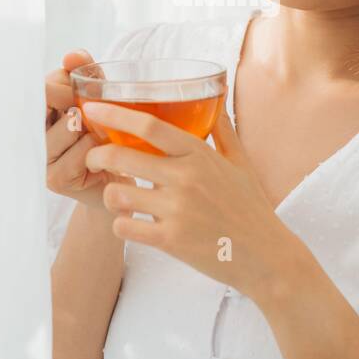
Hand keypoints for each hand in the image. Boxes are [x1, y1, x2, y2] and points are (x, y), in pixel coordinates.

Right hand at [44, 50, 114, 210]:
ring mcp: (39, 158)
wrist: (114, 181)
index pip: (43, 84)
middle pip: (48, 98)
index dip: (65, 83)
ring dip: (93, 126)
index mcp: (34, 112)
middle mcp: (28, 134)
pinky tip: (101, 155)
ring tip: (99, 135)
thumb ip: (86, 73)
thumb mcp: (97, 98)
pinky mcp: (54, 179)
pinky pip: (82, 150)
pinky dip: (99, 147)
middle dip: (77, 100)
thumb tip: (72, 56)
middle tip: (91, 113)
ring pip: (70, 123)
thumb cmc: (102, 134)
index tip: (79, 92)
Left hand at [81, 99, 307, 302]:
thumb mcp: (241, 163)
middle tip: (93, 158)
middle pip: (122, 157)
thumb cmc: (252, 208)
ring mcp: (177, 210)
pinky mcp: (170, 240)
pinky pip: (124, 227)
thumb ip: (223, 132)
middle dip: (97, 155)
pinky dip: (121, 223)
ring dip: (110, 193)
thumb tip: (216, 101)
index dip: (116, 114)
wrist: (265, 257)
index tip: (94, 108)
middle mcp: (186, 179)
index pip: (150, 127)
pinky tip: (130, 222)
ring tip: (116, 195)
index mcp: (200, 155)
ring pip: (117, 193)